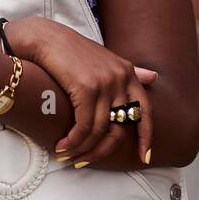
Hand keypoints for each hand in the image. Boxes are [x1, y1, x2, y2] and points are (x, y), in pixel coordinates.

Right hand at [0, 17, 154, 165]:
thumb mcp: (105, 59)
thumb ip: (129, 72)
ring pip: (100, 131)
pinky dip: (73, 141)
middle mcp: (120, 77)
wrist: (44, 37)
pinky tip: (62, 146)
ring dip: (83, 149)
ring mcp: (105, 83)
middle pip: (120, 128)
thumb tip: (154, 77)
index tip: (145, 158)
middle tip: (86, 162)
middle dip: (103, 151)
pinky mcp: (87, 88)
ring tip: (68, 156)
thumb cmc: (71, 50)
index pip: (145, 111)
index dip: (146, 137)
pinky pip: (84, 126)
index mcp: (127, 72)